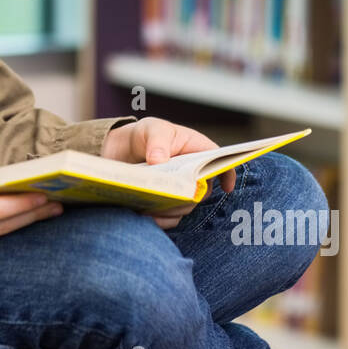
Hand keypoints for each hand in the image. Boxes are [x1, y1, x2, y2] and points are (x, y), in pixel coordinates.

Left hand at [102, 117, 234, 229]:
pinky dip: (160, 219)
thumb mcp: (153, 130)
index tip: (226, 187)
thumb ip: (158, 142)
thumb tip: (159, 161)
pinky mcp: (165, 203)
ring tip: (153, 204)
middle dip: (189, 195)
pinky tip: (147, 214)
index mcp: (197, 151)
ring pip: (186, 207)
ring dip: (172, 209)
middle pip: (202, 191)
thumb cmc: (145, 134)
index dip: (227, 174)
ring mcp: (180, 191)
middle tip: (172, 193)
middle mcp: (193, 174)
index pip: (219, 163)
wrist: (120, 149)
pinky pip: (170, 218)